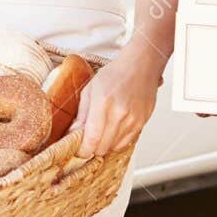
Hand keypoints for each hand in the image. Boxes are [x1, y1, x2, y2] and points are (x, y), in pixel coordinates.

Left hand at [69, 40, 162, 157]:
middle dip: (92, 148)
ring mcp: (133, 120)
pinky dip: (117, 142)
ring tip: (102, 133)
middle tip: (88, 140)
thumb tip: (73, 133)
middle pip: (102, 148)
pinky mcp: (142, 123)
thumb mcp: (90, 89)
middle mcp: (120, 113)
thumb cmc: (115, 74)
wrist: (141, 66)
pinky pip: (127, 143)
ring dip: (105, 145)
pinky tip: (114, 131)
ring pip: (114, 148)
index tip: (79, 150)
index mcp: (103, 103)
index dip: (83, 150)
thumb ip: (81, 114)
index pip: (92, 139)